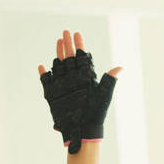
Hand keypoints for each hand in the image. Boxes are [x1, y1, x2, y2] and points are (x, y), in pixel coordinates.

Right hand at [37, 29, 122, 152]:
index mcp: (86, 78)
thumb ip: (109, 80)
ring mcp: (64, 86)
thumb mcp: (104, 95)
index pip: (82, 58)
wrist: (84, 131)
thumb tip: (120, 67)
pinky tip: (43, 66)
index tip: (77, 34)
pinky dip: (44, 74)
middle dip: (67, 45)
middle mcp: (74, 80)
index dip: (80, 45)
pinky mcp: (54, 95)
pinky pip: (47, 82)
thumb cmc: (96, 114)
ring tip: (58, 41)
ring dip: (58, 54)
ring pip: (59, 66)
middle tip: (65, 32)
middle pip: (69, 58)